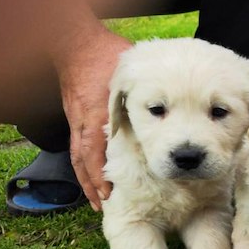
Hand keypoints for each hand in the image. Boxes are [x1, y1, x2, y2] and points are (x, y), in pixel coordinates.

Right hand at [50, 15, 130, 210]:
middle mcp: (86, 121)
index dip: (101, 172)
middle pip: (86, 160)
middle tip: (106, 206)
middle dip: (95, 184)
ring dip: (89, 179)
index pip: (97, 149)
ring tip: (100, 201)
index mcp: (97, 113)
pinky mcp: (77, 118)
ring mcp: (79, 121)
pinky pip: (79, 147)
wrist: (74, 42)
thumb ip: (148, 89)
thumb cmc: (105, 53)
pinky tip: (95, 178)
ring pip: (80, 157)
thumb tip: (175, 97)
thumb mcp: (129, 72)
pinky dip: (86, 165)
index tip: (112, 193)